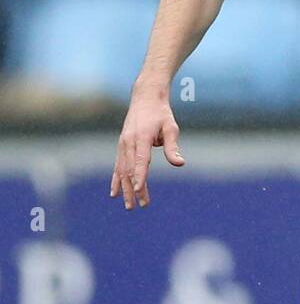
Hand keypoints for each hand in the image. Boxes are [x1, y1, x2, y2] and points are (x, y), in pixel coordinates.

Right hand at [110, 83, 183, 209]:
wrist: (145, 97)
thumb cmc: (161, 113)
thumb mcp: (171, 127)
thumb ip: (173, 146)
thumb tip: (180, 163)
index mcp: (141, 137)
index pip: (140, 160)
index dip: (140, 176)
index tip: (140, 191)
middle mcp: (128, 142)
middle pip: (130, 169)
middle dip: (134, 189)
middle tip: (139, 206)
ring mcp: (122, 144)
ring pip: (122, 170)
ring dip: (125, 189)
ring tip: (129, 205)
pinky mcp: (121, 146)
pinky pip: (117, 166)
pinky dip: (116, 180)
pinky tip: (115, 193)